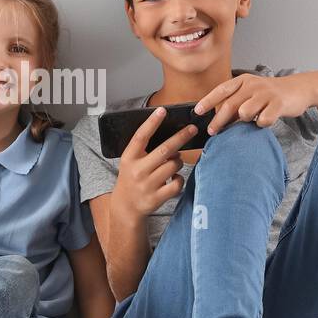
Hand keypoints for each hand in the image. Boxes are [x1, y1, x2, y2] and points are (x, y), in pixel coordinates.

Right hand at [109, 107, 197, 224]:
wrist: (125, 207)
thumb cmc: (132, 178)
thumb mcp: (131, 161)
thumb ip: (145, 150)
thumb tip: (171, 135)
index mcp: (129, 158)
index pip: (141, 136)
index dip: (151, 123)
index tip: (162, 110)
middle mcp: (137, 170)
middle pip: (164, 150)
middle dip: (181, 137)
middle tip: (192, 129)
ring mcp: (147, 185)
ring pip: (174, 165)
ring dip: (178, 161)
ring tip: (173, 163)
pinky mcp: (156, 197)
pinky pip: (177, 183)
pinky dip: (179, 179)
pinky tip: (173, 179)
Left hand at [194, 74, 315, 134]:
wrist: (297, 89)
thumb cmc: (269, 95)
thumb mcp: (250, 93)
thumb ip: (235, 102)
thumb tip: (216, 120)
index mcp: (243, 80)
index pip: (221, 90)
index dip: (208, 101)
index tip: (197, 112)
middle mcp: (253, 85)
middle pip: (229, 105)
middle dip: (218, 120)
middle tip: (212, 132)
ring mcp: (266, 93)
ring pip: (245, 113)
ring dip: (244, 121)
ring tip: (251, 119)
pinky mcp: (278, 104)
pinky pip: (263, 120)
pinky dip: (262, 124)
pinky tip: (265, 120)